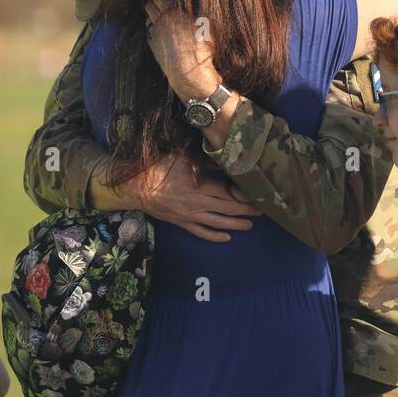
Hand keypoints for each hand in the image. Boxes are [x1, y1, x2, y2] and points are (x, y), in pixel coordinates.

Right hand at [135, 154, 262, 242]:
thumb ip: (206, 161)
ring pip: (218, 223)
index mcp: (200, 187)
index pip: (229, 194)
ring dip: (235, 225)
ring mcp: (190, 216)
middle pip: (228, 209)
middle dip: (246, 211)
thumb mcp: (184, 158)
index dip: (244, 197)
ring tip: (249, 225)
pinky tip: (226, 238)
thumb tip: (227, 159)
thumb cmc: (160, 168)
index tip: (258, 196)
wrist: (136, 187)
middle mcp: (198, 204)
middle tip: (262, 211)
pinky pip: (201, 233)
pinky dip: (214, 236)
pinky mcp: (182, 223)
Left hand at [145, 0, 220, 99]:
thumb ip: (197, 15)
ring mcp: (154, 34)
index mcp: (173, 12)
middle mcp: (160, 21)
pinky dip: (154, 32)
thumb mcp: (206, 28)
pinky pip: (150, 34)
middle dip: (153, 4)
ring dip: (153, 18)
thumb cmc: (201, 48)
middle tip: (161, 6)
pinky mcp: (152, 46)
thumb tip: (196, 9)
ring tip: (162, 20)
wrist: (190, 71)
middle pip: (149, 6)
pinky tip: (162, 35)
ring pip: (148, 20)